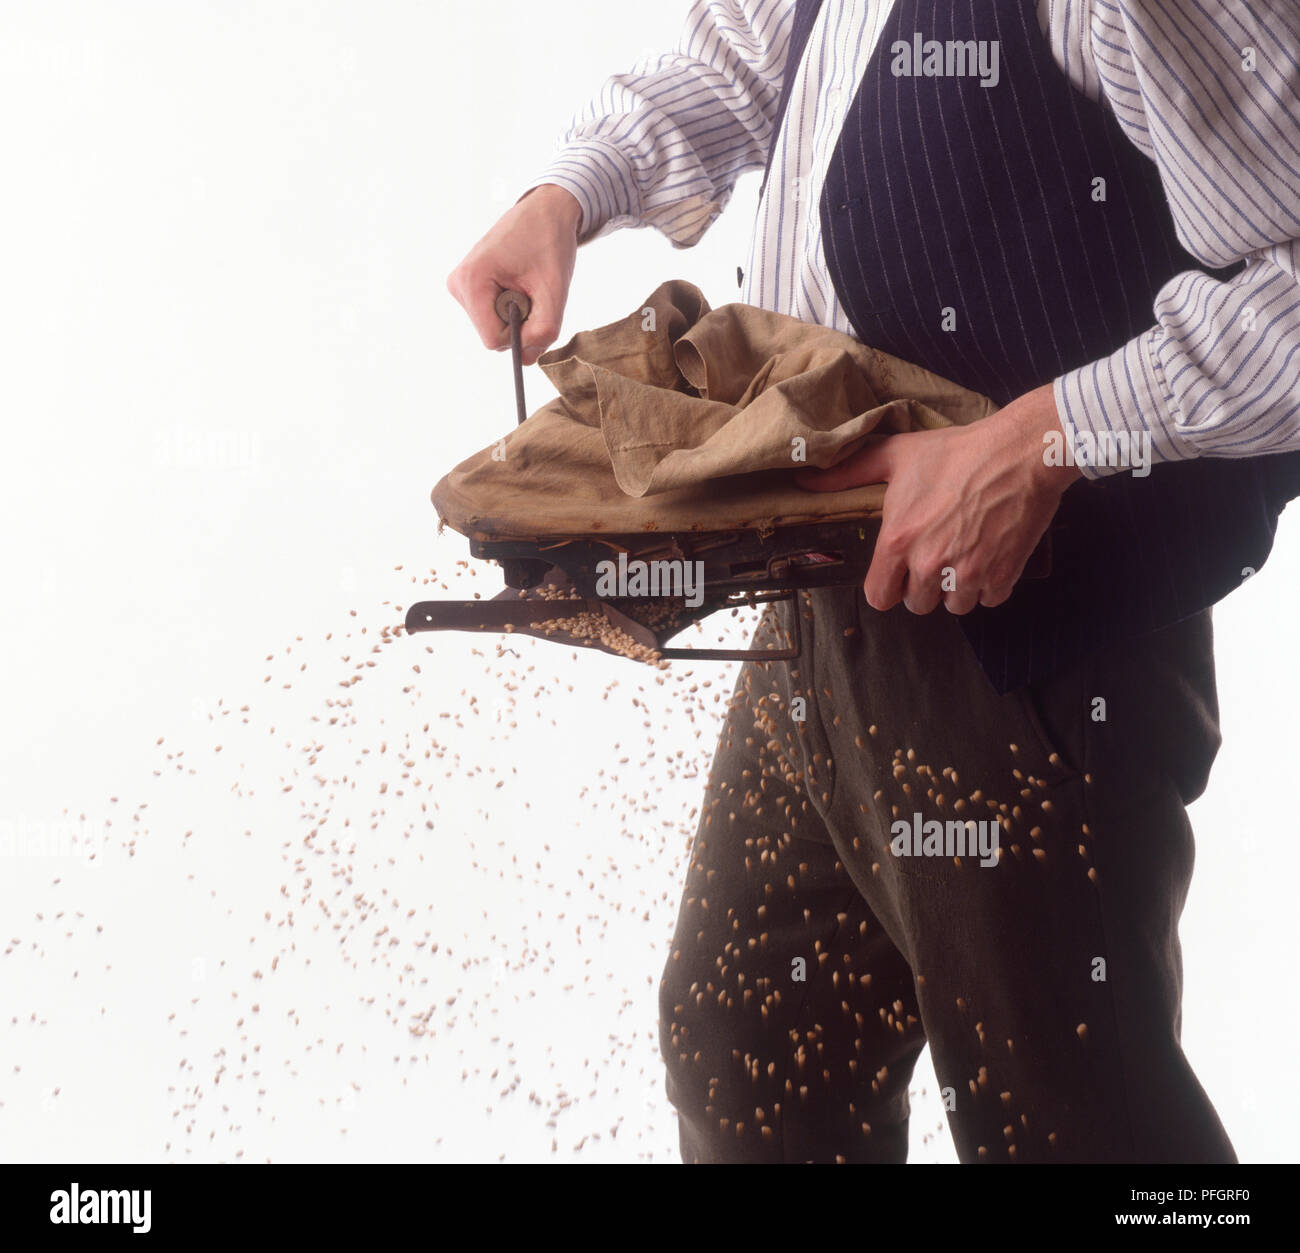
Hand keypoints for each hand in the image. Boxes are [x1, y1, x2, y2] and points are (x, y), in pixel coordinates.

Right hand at [446, 184, 582, 365]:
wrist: (545, 211)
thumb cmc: (549, 242)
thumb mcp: (554, 290)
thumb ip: (544, 330)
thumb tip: (525, 360)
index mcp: (471, 281)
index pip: (493, 340)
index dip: (521, 334)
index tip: (536, 305)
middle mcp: (459, 284)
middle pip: (493, 335)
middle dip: (520, 322)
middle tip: (533, 289)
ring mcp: (461, 286)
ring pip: (494, 328)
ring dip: (518, 315)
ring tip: (526, 282)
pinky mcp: (469, 286)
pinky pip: (494, 316)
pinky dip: (513, 308)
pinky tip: (519, 283)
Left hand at [795, 383, 1081, 613]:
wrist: (1020, 452)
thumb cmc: (956, 451)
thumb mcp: (896, 455)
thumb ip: (848, 473)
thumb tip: (804, 481)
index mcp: (898, 542)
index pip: (879, 597)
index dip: (889, 586)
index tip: (900, 572)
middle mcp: (929, 564)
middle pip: (918, 604)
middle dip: (925, 585)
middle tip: (938, 553)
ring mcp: (968, 574)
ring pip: (955, 606)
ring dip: (958, 588)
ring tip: (965, 554)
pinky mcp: (1002, 576)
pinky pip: (989, 600)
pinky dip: (990, 584)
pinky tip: (990, 554)